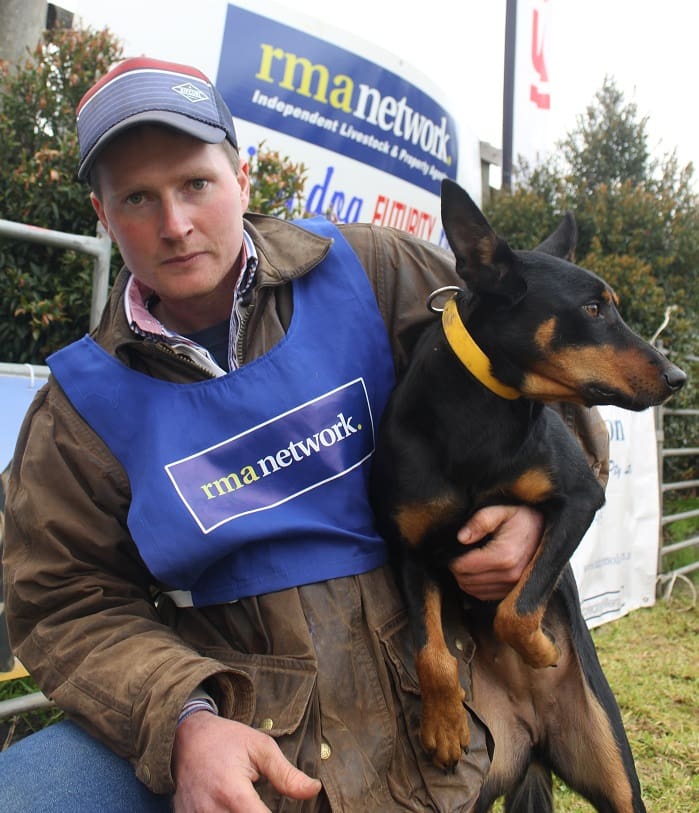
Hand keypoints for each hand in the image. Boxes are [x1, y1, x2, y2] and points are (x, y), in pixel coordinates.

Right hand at [172, 712, 321, 811]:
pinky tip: (233, 808)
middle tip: (264, 804)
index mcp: (232, 792)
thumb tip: (313, 790)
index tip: (289, 811)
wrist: (186, 737)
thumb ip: (286, 774)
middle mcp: (210, 812)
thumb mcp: (260, 747)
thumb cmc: (226, 740)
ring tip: (251, 804)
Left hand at [448, 505, 542, 600]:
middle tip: (457, 554)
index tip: (452, 548)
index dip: (452, 558)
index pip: (463, 567)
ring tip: (467, 561)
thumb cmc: (522, 517)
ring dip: (464, 578)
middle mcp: (510, 576)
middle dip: (456, 569)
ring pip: (473, 591)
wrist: (547, 530)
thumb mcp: (501, 510)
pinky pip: (484, 596)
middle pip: (466, 581)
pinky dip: (476, 585)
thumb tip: (460, 538)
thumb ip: (479, 521)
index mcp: (504, 556)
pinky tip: (477, 570)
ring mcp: (513, 587)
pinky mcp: (514, 593)